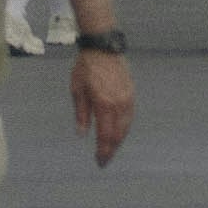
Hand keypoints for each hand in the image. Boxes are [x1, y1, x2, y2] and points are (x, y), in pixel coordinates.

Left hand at [71, 44, 135, 164]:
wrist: (103, 46)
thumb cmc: (86, 67)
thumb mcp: (77, 89)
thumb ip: (81, 114)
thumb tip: (82, 134)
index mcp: (103, 105)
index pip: (105, 136)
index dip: (103, 152)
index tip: (100, 162)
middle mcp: (118, 104)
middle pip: (117, 135)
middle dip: (111, 150)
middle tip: (105, 160)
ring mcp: (127, 99)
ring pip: (125, 128)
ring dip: (118, 141)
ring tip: (111, 149)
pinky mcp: (131, 93)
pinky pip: (129, 117)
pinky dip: (124, 128)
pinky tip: (119, 132)